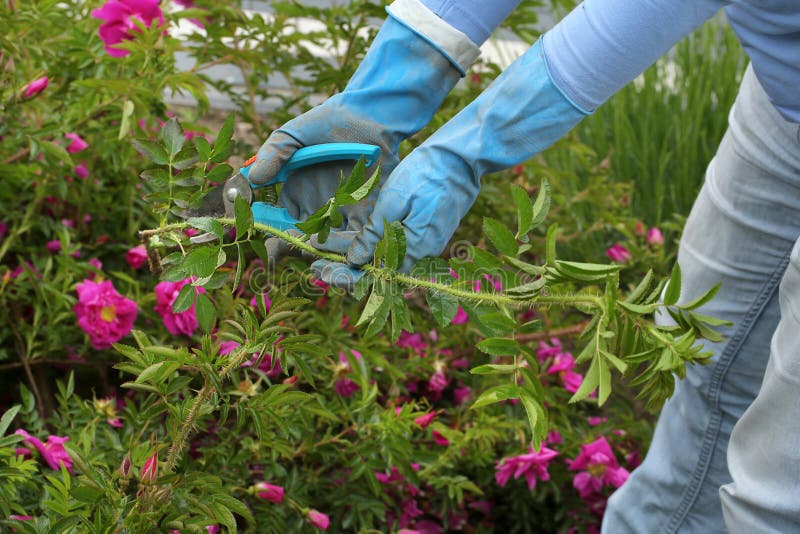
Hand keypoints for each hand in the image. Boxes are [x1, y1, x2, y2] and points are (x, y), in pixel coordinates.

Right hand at [244, 3, 478, 262]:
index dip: (265, 238)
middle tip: (291, 258)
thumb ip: (272, 156)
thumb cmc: (328, 123)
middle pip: (302, 246)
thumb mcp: (293, 136)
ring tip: (321, 272)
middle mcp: (317, 214)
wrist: (371, 115)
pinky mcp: (371, 217)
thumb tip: (250, 179)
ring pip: (331, 250)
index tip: (262, 245)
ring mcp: (343, 218)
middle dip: (296, 256)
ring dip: (326, 264)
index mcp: (294, 199)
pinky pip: (361, 242)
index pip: (275, 227)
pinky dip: (355, 254)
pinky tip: (350, 263)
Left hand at [311, 39, 588, 288]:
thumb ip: (375, 235)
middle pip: (377, 271)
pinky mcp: (424, 232)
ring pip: (383, 258)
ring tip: (322, 253)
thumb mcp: (393, 202)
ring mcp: (424, 244)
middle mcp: (420, 253)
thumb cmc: (426, 175)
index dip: (345, 275)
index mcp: (413, 249)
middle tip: (313, 266)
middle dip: (344, 269)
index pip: (375, 275)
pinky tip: (348, 241)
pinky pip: (393, 247)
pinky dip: (370, 246)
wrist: (460, 159)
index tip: (318, 270)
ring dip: (354, 258)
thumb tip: (355, 261)